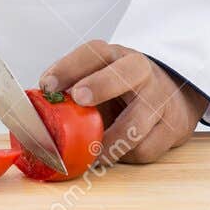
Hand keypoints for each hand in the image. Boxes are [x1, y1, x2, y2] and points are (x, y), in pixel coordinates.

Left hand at [40, 41, 206, 165]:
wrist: (173, 96)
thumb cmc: (123, 88)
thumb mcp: (100, 77)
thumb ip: (71, 88)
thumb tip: (36, 107)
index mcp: (116, 56)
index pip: (93, 53)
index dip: (69, 66)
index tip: (48, 84)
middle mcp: (140, 73)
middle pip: (127, 73)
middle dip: (102, 84)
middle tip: (79, 98)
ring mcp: (159, 100)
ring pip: (137, 122)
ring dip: (109, 141)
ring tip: (90, 153)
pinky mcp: (172, 129)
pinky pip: (145, 150)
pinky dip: (124, 157)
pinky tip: (112, 155)